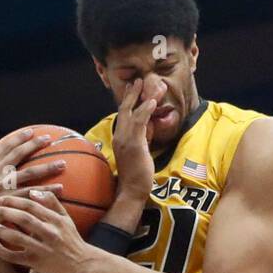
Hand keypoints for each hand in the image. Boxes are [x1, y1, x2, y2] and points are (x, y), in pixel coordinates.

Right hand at [0, 130, 65, 245]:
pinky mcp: (12, 202)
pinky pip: (33, 194)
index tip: (31, 132)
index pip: (5, 145)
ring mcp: (4, 187)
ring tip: (63, 164)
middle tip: (50, 139)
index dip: (19, 137)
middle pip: (20, 154)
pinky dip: (47, 190)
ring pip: (30, 172)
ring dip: (48, 167)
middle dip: (36, 144)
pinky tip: (60, 188)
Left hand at [0, 189, 90, 272]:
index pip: (31, 205)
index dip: (14, 200)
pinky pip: (16, 257)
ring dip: (3, 231)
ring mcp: (42, 249)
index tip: (1, 198)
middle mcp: (49, 234)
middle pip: (23, 219)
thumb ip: (52, 203)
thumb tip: (33, 192)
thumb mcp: (65, 218)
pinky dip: (2, 251)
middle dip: (5, 213)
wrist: (82, 264)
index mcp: (55, 220)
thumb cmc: (70, 238)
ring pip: (18, 238)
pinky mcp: (37, 263)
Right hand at [111, 79, 156, 204]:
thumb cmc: (136, 176)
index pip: (123, 116)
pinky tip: (153, 102)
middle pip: (124, 109)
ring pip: (133, 112)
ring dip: (144, 97)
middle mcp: (119, 136)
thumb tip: (149, 126)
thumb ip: (143, 138)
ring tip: (152, 85)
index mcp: (120, 139)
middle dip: (132, 94)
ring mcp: (125, 140)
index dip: (128, 102)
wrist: (131, 191)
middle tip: (138, 81)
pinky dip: (146, 110)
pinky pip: (140, 122)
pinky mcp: (134, 144)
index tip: (133, 90)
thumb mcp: (140, 152)